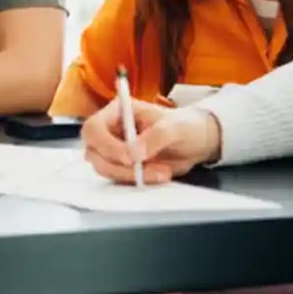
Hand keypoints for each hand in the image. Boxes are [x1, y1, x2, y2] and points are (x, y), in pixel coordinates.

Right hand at [82, 98, 220, 183]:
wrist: (198, 143)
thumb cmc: (185, 126)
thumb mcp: (174, 127)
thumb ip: (154, 137)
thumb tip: (133, 154)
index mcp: (117, 112)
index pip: (94, 128)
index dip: (105, 145)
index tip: (129, 158)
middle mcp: (111, 131)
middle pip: (94, 153)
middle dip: (119, 166)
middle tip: (144, 170)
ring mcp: (115, 151)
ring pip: (105, 169)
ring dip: (131, 176)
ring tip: (162, 172)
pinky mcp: (123, 168)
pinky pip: (119, 179)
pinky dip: (137, 181)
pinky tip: (159, 175)